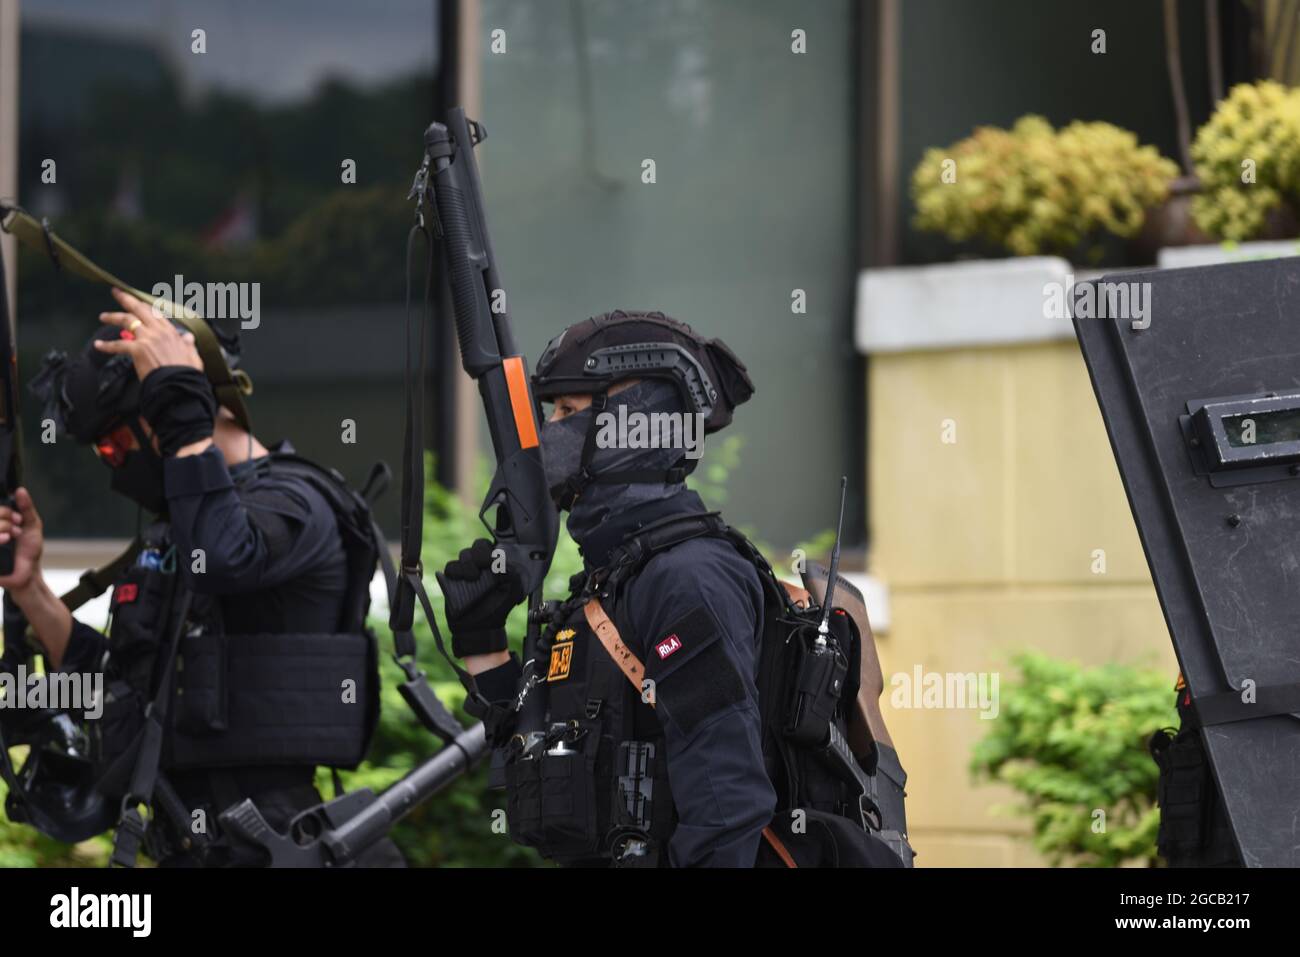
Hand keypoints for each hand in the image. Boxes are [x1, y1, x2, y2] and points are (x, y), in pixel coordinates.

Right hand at [0, 488, 44, 593]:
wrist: (28, 573)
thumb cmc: (29, 550)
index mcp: (0, 523)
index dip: (6, 511)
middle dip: (6, 520)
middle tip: (17, 530)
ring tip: (11, 538)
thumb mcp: (31, 525)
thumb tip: (20, 491)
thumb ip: (26, 508)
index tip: (19, 519)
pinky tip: (5, 541)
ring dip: (2, 527)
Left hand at [94, 288, 202, 380]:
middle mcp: (158, 331)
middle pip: (139, 309)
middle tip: (116, 292)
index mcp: (171, 332)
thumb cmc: (187, 374)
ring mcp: (147, 339)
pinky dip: (107, 345)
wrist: (179, 386)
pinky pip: (118, 345)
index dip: (145, 306)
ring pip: (126, 321)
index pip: (155, 313)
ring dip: (113, 317)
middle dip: (126, 299)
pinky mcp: (137, 350)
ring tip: (103, 317)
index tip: (137, 302)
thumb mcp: (193, 356)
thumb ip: (189, 345)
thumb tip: (188, 337)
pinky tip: (98, 345)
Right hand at [436, 539, 527, 657]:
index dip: (491, 550)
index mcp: (495, 565)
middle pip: (477, 546)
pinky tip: (461, 579)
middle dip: (480, 554)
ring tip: (473, 578)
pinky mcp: (452, 579)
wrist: (480, 627)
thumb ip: (514, 575)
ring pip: (464, 554)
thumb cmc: (498, 608)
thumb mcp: (513, 591)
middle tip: (482, 566)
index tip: (493, 561)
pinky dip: (455, 571)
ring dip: (469, 564)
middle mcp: (480, 565)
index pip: (492, 546)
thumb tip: (503, 563)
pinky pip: (450, 567)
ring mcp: (466, 570)